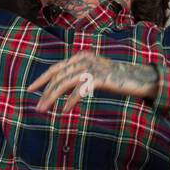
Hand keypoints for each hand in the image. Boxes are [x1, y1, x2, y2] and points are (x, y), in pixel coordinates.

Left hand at [30, 51, 158, 112]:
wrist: (139, 78)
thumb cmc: (116, 80)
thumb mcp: (94, 75)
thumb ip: (80, 77)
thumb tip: (62, 89)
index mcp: (81, 57)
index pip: (56, 68)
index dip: (42, 79)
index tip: (30, 90)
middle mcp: (84, 59)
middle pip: (58, 76)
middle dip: (45, 93)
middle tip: (37, 108)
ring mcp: (92, 67)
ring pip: (65, 83)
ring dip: (52, 98)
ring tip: (44, 110)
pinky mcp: (100, 77)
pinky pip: (80, 90)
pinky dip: (71, 101)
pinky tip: (64, 111)